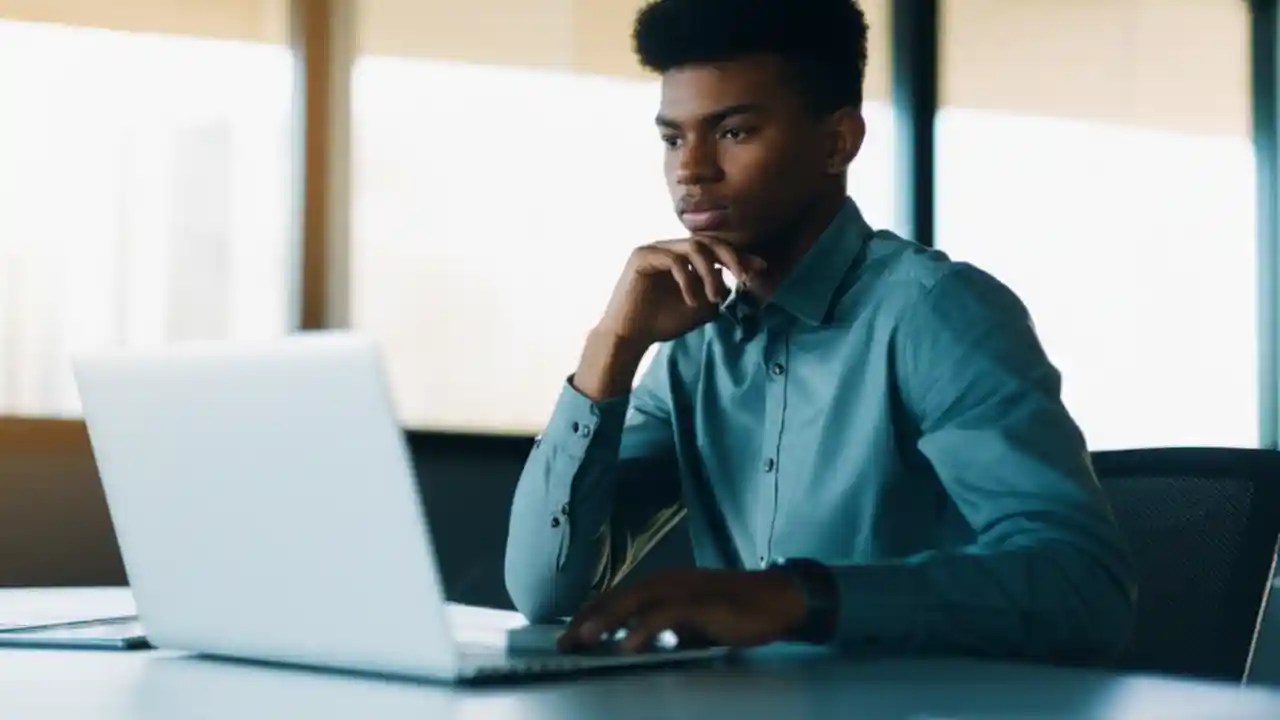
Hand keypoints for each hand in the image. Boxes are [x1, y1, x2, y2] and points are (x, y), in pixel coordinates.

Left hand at [556, 568, 805, 653]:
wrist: (775, 600)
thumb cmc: (733, 613)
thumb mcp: (690, 624)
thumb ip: (663, 630)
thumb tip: (633, 645)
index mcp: (661, 585)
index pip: (615, 598)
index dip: (589, 616)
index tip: (567, 636)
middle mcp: (666, 582)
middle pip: (617, 598)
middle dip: (588, 619)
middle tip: (564, 642)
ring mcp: (683, 590)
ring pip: (635, 602)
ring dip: (607, 619)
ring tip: (584, 638)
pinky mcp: (701, 603)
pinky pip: (665, 615)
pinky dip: (644, 629)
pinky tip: (628, 644)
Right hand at [596, 237, 766, 347]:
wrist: (630, 337)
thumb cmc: (662, 322)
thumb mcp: (701, 307)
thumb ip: (717, 291)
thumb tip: (735, 280)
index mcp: (684, 256)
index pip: (716, 249)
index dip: (740, 256)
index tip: (761, 268)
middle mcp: (670, 247)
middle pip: (708, 241)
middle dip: (732, 257)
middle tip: (745, 277)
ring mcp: (655, 249)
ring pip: (694, 248)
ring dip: (711, 273)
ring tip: (715, 297)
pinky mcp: (642, 256)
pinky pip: (674, 261)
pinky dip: (688, 281)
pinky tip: (692, 301)